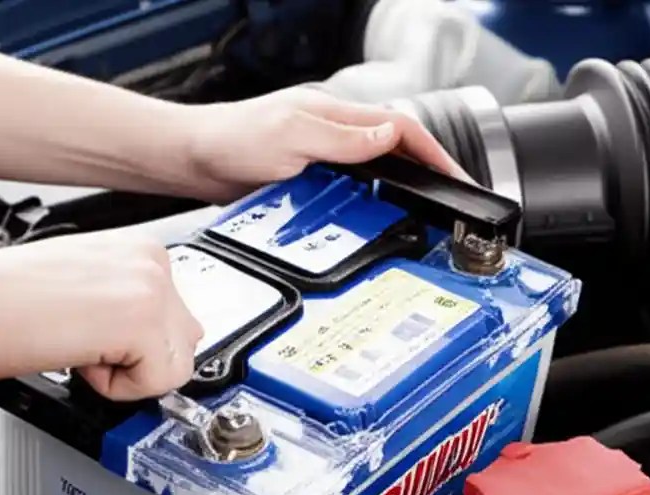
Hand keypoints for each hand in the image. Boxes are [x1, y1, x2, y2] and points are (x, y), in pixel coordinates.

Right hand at [0, 232, 203, 400]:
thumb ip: (127, 302)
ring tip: (78, 347)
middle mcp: (150, 259)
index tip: (91, 333)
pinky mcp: (144, 319)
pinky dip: (116, 388)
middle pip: (183, 342)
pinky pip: (159, 383)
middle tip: (81, 342)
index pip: (175, 316)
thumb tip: (157, 337)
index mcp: (137, 248)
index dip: (130, 342)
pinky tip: (78, 356)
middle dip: (137, 359)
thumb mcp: (82, 287)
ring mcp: (151, 286)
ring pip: (177, 365)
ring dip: (127, 373)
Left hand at [183, 86, 470, 201]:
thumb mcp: (292, 136)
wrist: (191, 159)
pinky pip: (349, 191)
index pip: (403, 129)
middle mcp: (333, 133)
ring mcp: (321, 156)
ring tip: (425, 217)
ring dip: (401, 191)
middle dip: (429, 174)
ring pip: (375, 173)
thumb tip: (391, 135)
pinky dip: (369, 205)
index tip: (458, 178)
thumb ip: (343, 139)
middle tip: (453, 203)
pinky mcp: (307, 179)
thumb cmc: (230, 140)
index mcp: (336, 115)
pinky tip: (375, 223)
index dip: (436, 153)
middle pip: (396, 151)